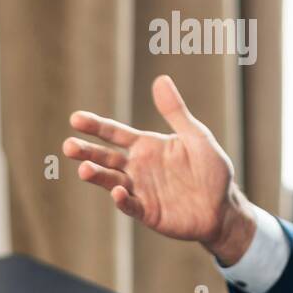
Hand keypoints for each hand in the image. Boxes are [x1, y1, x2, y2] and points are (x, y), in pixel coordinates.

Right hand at [63, 75, 255, 263]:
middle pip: (105, 158)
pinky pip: (131, 205)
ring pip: (112, 181)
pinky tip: (118, 192)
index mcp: (146, 146)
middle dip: (86, 152)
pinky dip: (123, 200)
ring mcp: (140, 190)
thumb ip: (176, 112)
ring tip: (84, 169)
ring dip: (97, 176)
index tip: (76, 119)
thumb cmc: (211, 169)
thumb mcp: (196, 137)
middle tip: (68, 146)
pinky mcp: (148, 212)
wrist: (223, 207)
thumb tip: (160, 79)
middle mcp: (137, 167)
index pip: (114, 134)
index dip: (95, 126)